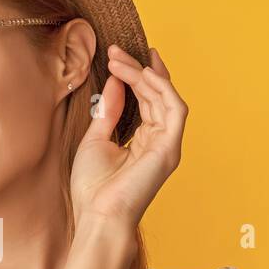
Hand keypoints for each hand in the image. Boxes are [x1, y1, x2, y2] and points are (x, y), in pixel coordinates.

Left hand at [69, 45, 187, 229]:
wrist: (97, 216)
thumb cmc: (93, 188)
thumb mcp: (95, 140)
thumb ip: (107, 111)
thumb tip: (114, 82)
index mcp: (144, 142)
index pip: (147, 100)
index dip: (136, 76)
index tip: (118, 57)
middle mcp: (160, 142)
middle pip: (157, 95)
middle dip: (138, 70)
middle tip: (116, 52)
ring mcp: (168, 146)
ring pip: (166, 97)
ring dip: (144, 74)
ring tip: (120, 60)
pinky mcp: (170, 149)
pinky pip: (175, 109)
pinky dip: (161, 88)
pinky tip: (141, 74)